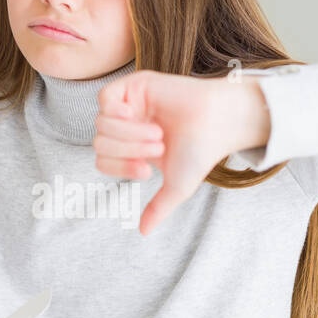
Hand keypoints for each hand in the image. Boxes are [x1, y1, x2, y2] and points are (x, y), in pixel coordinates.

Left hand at [94, 70, 270, 235]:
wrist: (218, 123)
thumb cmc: (201, 151)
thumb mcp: (177, 186)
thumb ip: (158, 208)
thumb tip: (143, 233)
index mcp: (132, 146)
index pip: (102, 160)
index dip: (119, 169)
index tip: (148, 171)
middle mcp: (128, 124)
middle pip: (99, 143)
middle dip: (127, 151)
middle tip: (158, 149)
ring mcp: (130, 103)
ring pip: (102, 123)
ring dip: (130, 135)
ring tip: (158, 135)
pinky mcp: (135, 84)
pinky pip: (105, 99)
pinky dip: (117, 113)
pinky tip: (137, 116)